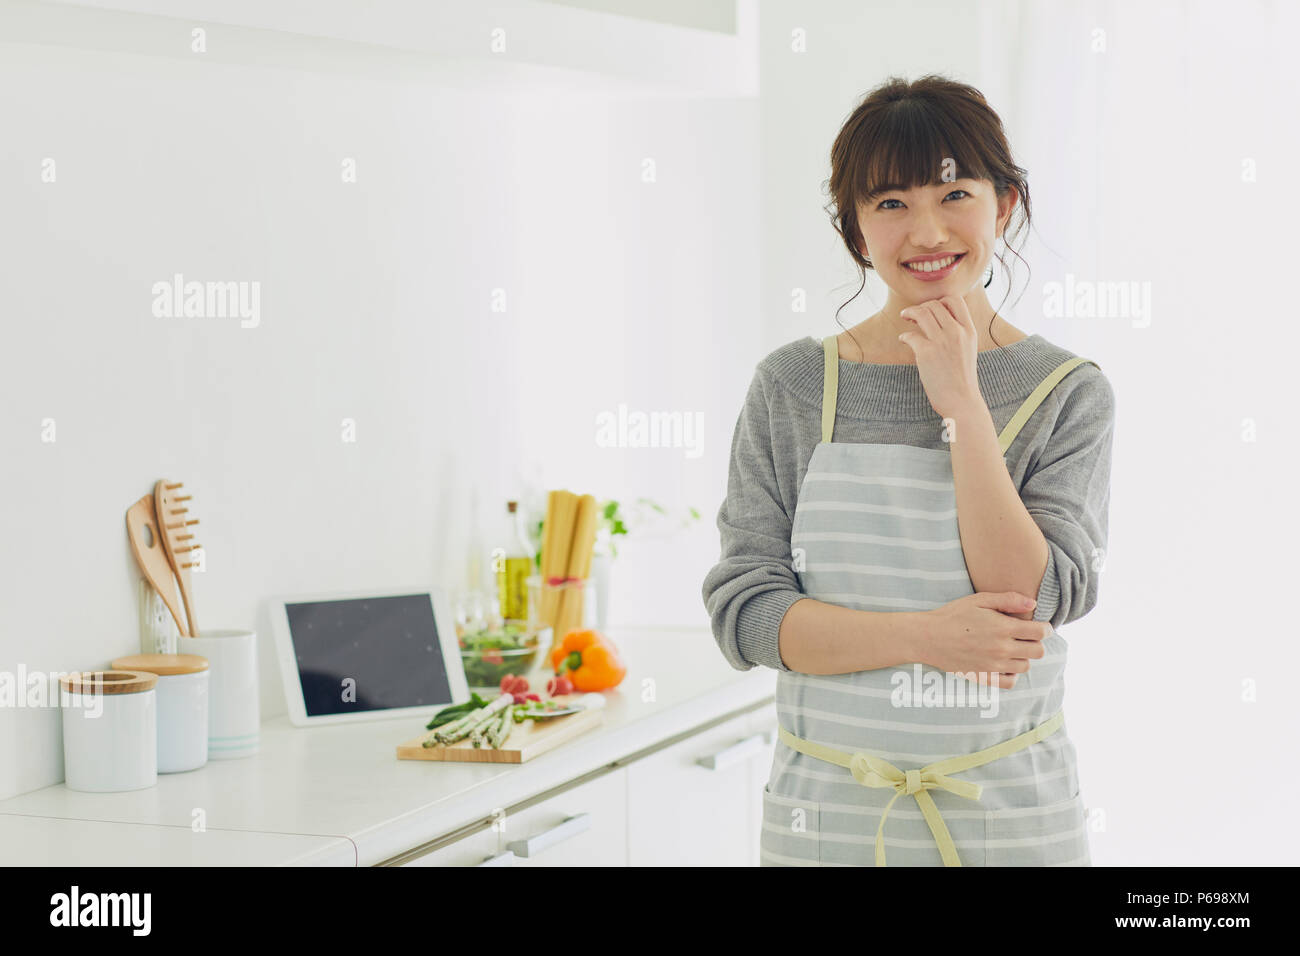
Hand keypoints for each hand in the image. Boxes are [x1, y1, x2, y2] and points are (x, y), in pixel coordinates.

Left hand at [896, 295, 983, 419]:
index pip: (955, 300)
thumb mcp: (968, 350)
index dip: (940, 301)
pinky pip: (910, 335)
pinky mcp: (926, 353)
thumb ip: (959, 333)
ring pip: (922, 313)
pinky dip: (904, 336)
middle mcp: (957, 332)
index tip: (932, 309)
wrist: (962, 401)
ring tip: (905, 317)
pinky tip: (903, 340)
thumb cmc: (962, 379)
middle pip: (935, 305)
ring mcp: (941, 341)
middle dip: (921, 306)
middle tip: (914, 315)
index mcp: (969, 331)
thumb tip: (942, 321)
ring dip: (909, 313)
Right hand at [911, 591, 1049, 689]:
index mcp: (1003, 627)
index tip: (1039, 626)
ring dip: (1023, 657)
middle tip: (1025, 636)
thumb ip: (1008, 600)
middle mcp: (1002, 648)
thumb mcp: (979, 600)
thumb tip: (1033, 603)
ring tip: (1011, 648)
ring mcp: (994, 665)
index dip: (1045, 628)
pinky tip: (1003, 663)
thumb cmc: (952, 615)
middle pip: (1038, 651)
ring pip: (1025, 666)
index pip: (1040, 633)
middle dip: (1036, 642)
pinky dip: (1011, 674)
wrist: (928, 637)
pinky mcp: (984, 677)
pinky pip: (1010, 682)